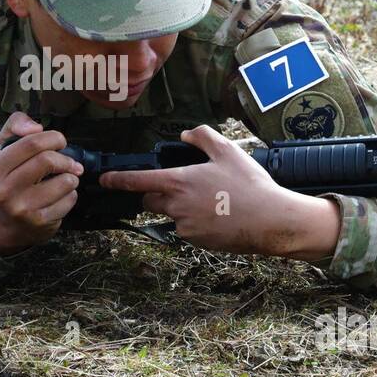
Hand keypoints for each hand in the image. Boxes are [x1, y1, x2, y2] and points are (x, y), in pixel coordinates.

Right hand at [0, 112, 82, 255]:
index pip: (31, 143)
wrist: (8, 221)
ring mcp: (22, 209)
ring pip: (64, 182)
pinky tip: (61, 196)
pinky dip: (71, 194)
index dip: (53, 138)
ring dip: (72, 177)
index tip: (60, 142)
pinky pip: (69, 200)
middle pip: (47, 161)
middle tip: (70, 162)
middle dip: (66, 158)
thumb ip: (16, 125)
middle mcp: (5, 190)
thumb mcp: (5, 147)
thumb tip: (36, 127)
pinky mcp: (39, 222)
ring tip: (66, 179)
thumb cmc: (11, 176)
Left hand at [98, 125, 341, 258]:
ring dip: (181, 208)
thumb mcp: (227, 151)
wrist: (270, 220)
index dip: (118, 180)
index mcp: (178, 182)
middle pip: (151, 200)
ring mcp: (184, 226)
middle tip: (185, 186)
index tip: (105, 180)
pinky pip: (186, 229)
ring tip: (213, 200)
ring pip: (171, 214)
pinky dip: (195, 221)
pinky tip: (218, 214)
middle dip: (158, 193)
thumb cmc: (249, 184)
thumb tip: (185, 135)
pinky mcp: (196, 241)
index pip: (137, 181)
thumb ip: (201, 137)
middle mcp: (175, 206)